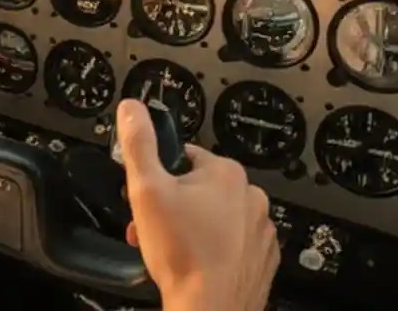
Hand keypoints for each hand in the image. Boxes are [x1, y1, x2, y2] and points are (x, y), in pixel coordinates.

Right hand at [115, 99, 279, 310]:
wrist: (210, 308)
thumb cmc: (180, 250)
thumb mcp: (147, 189)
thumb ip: (139, 144)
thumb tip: (132, 107)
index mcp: (226, 172)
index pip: (184, 159)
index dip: (159, 179)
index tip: (146, 200)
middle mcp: (252, 196)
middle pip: (200, 190)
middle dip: (173, 207)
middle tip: (153, 230)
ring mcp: (263, 230)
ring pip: (218, 218)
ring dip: (194, 228)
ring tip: (172, 251)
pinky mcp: (264, 259)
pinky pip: (235, 245)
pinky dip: (217, 251)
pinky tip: (197, 264)